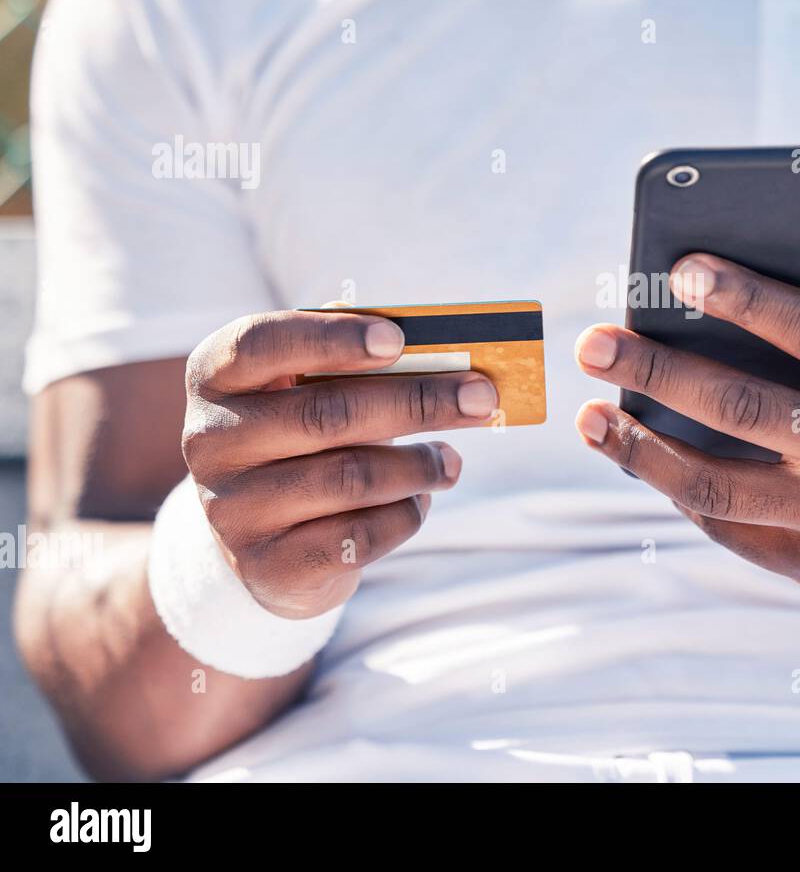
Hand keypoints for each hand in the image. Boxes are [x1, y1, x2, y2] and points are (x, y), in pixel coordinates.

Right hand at [181, 310, 498, 617]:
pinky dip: (407, 512)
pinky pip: (360, 534)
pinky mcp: (268, 567)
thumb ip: (359, 365)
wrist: (262, 544)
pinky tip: (420, 498)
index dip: (331, 339)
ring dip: (421, 464)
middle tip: (482, 396)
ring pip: (352, 478)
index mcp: (216, 378)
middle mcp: (210, 441)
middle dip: (418, 402)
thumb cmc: (304, 441)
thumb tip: (447, 355)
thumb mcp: (312, 393)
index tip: (398, 340)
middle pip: (326, 415)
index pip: (261, 344)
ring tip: (452, 460)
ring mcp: (232, 509)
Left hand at [574, 254, 799, 593]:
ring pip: (719, 484)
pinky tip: (638, 455)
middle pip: (745, 407)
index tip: (679, 268)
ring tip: (588, 416)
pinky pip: (729, 526)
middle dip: (658, 369)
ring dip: (641, 449)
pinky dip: (675, 489)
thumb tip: (738, 278)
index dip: (745, 297)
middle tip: (592, 341)